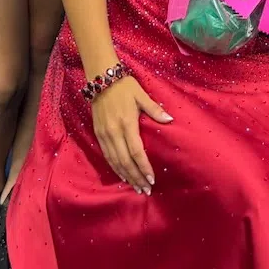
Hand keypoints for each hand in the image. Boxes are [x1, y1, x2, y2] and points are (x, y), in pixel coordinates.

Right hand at [90, 76, 171, 194]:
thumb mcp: (141, 95)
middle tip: (145, 190)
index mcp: (126, 123)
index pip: (136, 151)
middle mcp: (114, 132)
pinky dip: (115, 167)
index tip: (151, 179)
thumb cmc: (125, 86)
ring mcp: (104, 134)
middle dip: (136, 177)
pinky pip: (107, 155)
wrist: (101, 78)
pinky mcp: (98, 134)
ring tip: (136, 187)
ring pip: (114, 161)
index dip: (144, 167)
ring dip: (125, 176)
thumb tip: (170, 120)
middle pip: (125, 161)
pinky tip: (122, 175)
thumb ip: (154, 110)